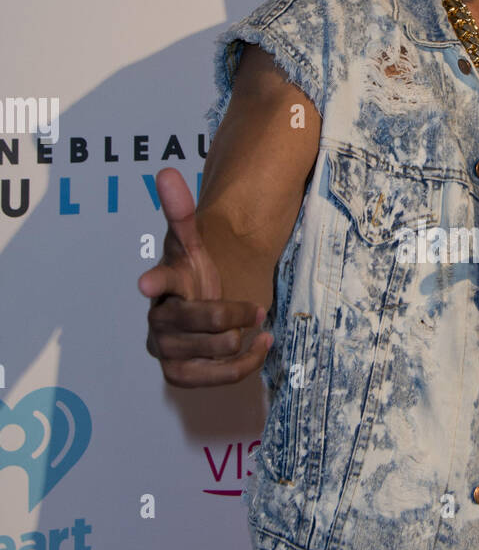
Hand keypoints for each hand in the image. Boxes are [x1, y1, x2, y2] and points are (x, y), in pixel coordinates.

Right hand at [138, 167, 271, 386]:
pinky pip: (216, 377)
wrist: (202, 307)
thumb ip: (181, 211)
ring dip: (238, 339)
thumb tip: (166, 172)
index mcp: (162, 284)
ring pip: (209, 351)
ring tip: (256, 324)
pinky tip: (261, 345)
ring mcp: (167, 350)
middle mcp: (158, 320)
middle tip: (257, 307)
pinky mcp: (181, 374)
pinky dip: (245, 363)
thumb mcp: (193, 242)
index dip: (155, 282)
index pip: (157, 281)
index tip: (147, 283)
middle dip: (231, 313)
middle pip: (197, 320)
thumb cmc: (195, 273)